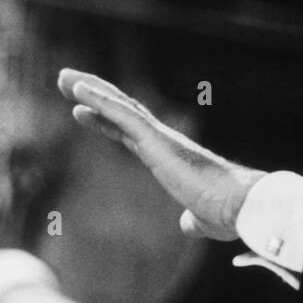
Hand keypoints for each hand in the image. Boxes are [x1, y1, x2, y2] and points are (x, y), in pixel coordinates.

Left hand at [57, 68, 265, 240]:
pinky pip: (122, 115)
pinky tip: (78, 91)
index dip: (105, 120)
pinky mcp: (156, 141)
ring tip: (64, 78)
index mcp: (170, 158)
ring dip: (90, 90)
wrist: (239, 206)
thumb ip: (191, 219)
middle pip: (121, 111)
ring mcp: (159, 138)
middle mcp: (163, 142)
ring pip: (119, 106)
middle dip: (94, 96)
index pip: (131, 133)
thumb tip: (188, 224)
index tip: (81, 111)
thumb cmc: (226, 214)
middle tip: (67, 82)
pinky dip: (100, 101)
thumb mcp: (201, 220)